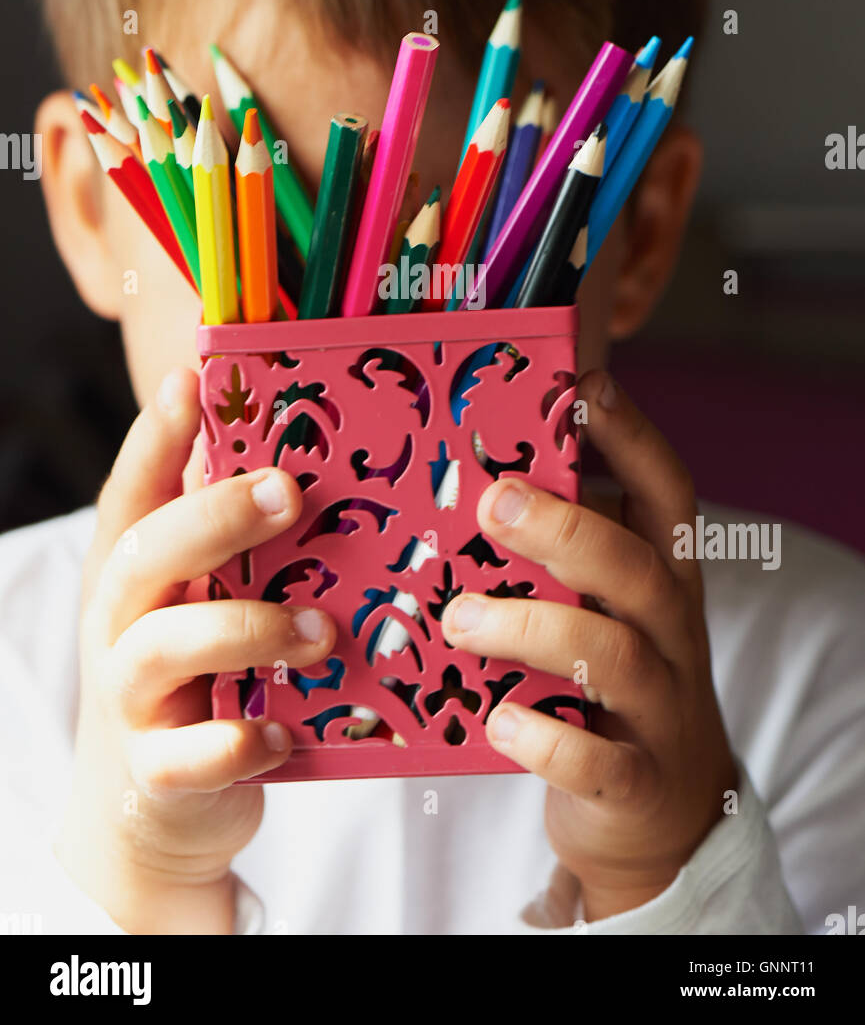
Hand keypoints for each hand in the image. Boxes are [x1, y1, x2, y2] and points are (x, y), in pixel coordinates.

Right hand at [57, 367, 335, 933]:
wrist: (150, 808)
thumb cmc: (192, 675)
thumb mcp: (196, 599)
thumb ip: (228, 537)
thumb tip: (300, 452)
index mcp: (134, 571)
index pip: (134, 490)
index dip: (157, 435)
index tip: (190, 379)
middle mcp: (121, 623)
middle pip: (147, 553)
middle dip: (215, 516)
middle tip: (290, 491)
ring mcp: (133, 699)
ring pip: (167, 646)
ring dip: (249, 629)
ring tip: (323, 630)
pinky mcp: (158, 772)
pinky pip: (193, 756)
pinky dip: (241, 743)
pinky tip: (288, 731)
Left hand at [442, 368, 737, 922]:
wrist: (662, 818)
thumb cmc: (607, 685)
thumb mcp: (603, 607)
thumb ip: (564, 552)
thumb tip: (474, 471)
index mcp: (663, 579)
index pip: (668, 494)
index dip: (633, 436)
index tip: (585, 384)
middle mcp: (672, 635)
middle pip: (637, 567)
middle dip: (566, 529)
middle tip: (491, 503)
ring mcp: (660, 710)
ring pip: (613, 656)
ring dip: (534, 629)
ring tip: (460, 620)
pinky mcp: (637, 783)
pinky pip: (598, 761)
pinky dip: (546, 741)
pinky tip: (498, 722)